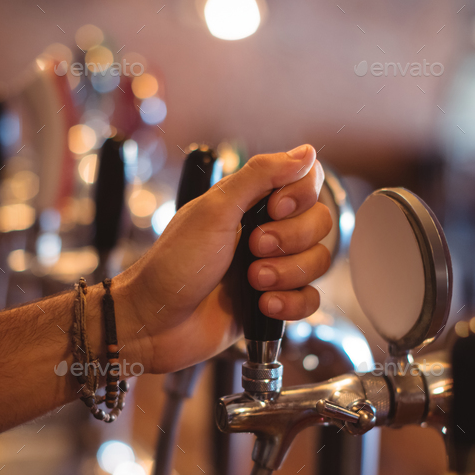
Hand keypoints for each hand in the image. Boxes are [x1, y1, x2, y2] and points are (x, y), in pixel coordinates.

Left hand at [116, 145, 331, 373]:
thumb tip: (306, 152)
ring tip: (253, 282)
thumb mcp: (214, 209)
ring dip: (287, 274)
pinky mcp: (272, 304)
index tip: (274, 209)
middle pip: (318, 224)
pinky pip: (309, 299)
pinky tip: (263, 305)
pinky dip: (291, 304)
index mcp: (250, 202)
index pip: (306, 182)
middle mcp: (265, 232)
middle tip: (252, 249)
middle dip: (290, 240)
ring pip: (317, 262)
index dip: (300, 196)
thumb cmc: (174, 264)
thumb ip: (260, 175)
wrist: (155, 322)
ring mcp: (271, 268)